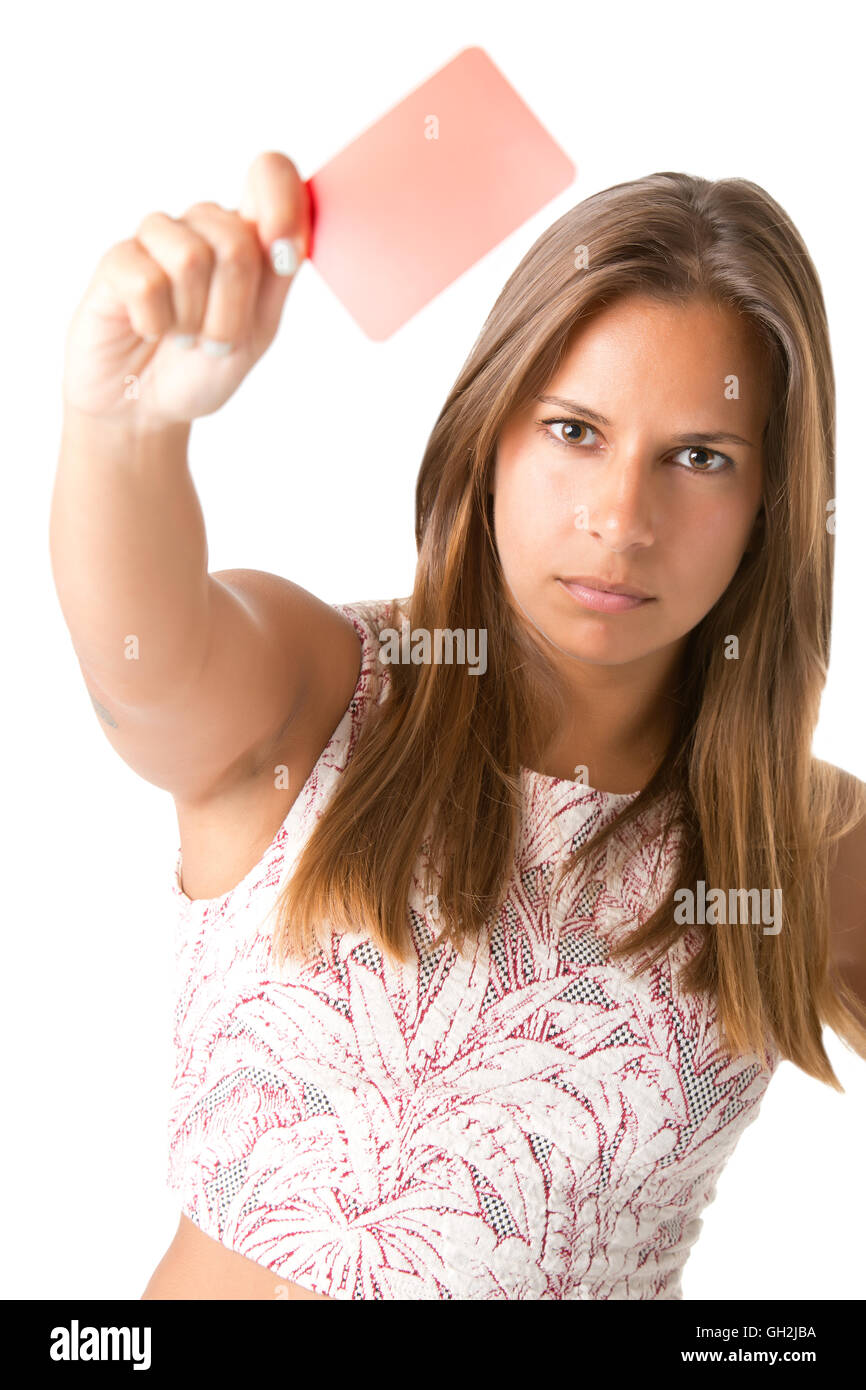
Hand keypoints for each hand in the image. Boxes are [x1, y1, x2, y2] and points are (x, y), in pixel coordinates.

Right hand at [61, 151, 310, 432]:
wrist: (145, 406)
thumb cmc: (203, 367)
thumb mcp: (259, 329)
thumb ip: (278, 277)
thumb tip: (292, 235)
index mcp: (247, 236)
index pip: (271, 174)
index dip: (283, 202)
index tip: (285, 256)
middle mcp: (202, 227)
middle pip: (235, 239)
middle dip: (232, 309)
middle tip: (216, 342)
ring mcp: (156, 240)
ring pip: (191, 257)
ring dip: (195, 320)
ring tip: (183, 338)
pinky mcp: (116, 262)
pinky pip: (147, 282)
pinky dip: (156, 323)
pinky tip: (148, 330)